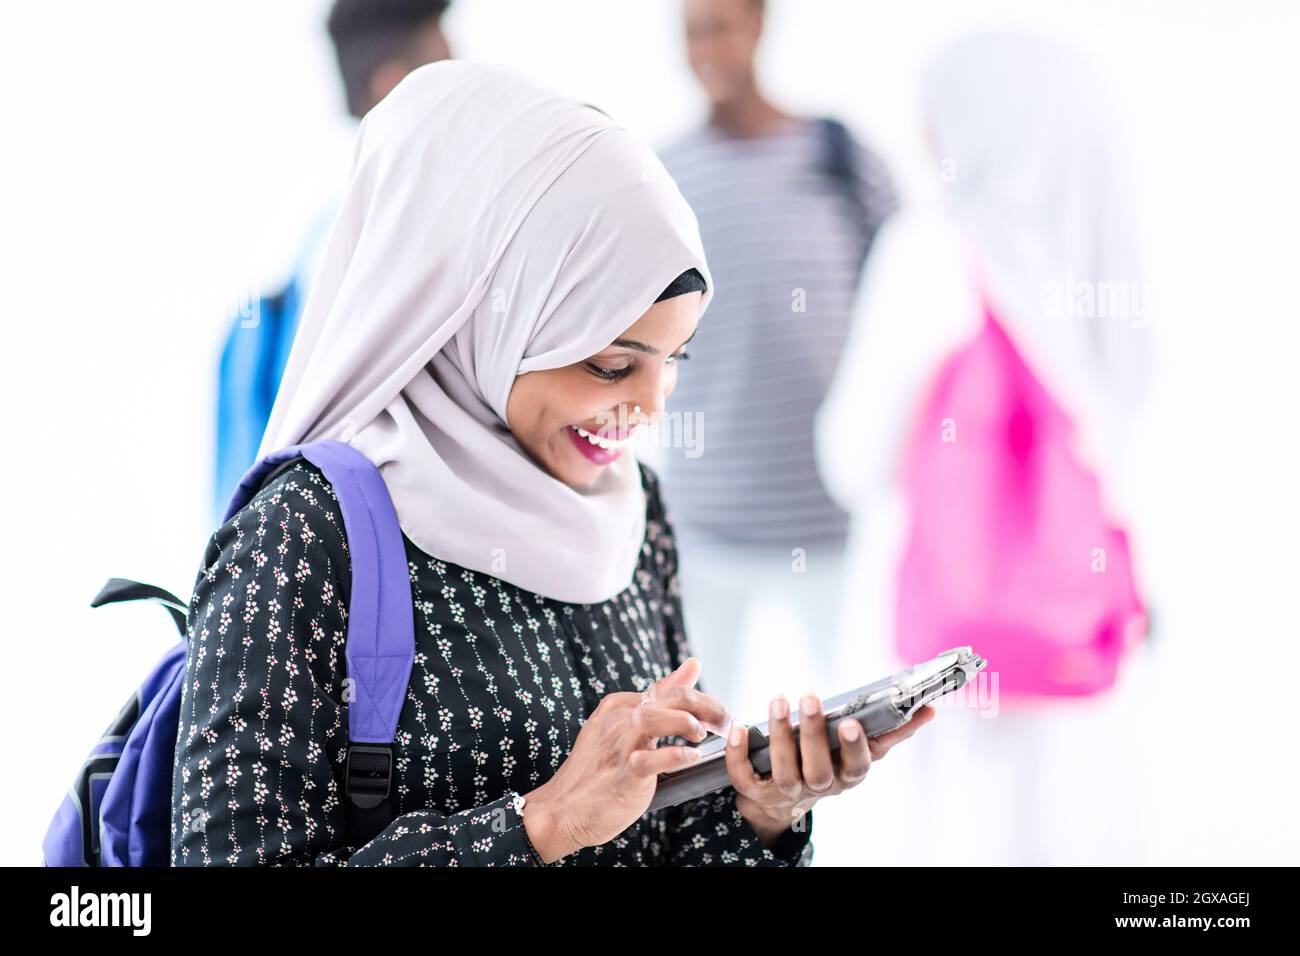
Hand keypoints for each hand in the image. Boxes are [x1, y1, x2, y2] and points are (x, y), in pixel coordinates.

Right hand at [523, 656, 728, 861]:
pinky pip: (649, 759)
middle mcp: (618, 720)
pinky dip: (675, 756)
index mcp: (619, 705)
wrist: (563, 809)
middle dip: (707, 707)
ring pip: (656, 718)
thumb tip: (692, 665)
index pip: (671, 690)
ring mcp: (619, 746)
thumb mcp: (626, 724)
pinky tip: (691, 757)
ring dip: (688, 724)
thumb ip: (661, 696)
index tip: (718, 717)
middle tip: (725, 723)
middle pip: (671, 698)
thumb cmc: (598, 769)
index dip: (704, 701)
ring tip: (703, 735)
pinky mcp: (623, 775)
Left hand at [725, 696, 937, 845]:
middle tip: (810, 696)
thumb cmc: (828, 761)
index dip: (855, 748)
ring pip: (784, 770)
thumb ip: (893, 730)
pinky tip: (739, 726)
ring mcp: (786, 791)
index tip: (850, 722)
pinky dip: (738, 752)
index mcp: (847, 775)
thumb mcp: (860, 749)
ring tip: (778, 700)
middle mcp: (819, 786)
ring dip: (780, 735)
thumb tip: (929, 709)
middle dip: (813, 734)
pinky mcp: (755, 791)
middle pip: (818, 768)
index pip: (857, 767)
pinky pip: (744, 776)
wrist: (783, 798)